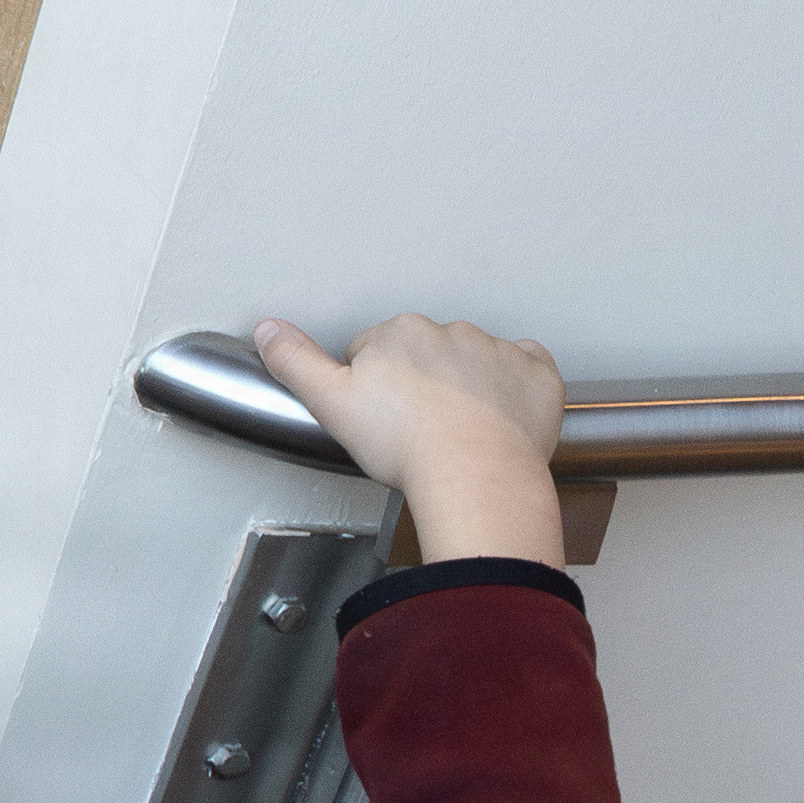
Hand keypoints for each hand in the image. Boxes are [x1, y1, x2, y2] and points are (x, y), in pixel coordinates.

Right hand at [252, 313, 567, 563]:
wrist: (474, 474)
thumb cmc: (405, 444)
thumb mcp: (329, 403)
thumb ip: (294, 361)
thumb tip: (267, 328)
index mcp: (400, 332)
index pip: (374, 350)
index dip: (369, 386)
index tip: (376, 414)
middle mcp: (451, 331)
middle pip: (424, 352)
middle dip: (418, 381)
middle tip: (411, 427)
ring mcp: (498, 351)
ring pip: (472, 360)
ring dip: (463, 384)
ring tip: (453, 429)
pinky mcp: (535, 373)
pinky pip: (523, 367)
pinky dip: (512, 385)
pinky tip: (496, 413)